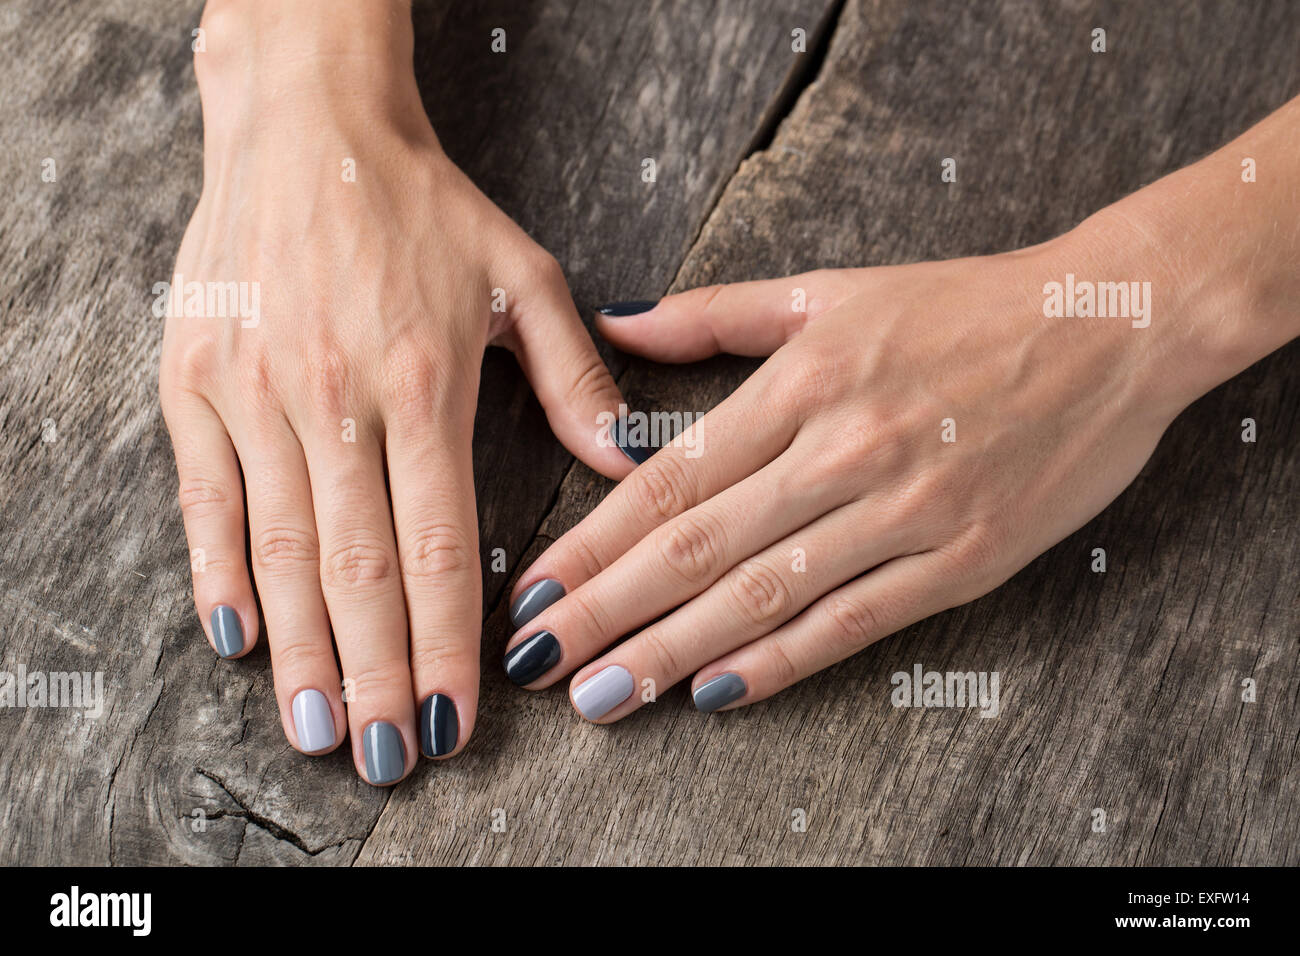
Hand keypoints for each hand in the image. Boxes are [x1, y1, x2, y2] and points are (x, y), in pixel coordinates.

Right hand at [159, 1, 629, 783]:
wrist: (307, 125)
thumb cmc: (424, 206)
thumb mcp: (524, 276)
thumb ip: (578, 380)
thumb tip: (631, 464)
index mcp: (426, 381)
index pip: (439, 545)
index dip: (448, 643)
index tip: (455, 719)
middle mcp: (337, 397)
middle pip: (358, 569)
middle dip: (377, 675)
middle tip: (387, 760)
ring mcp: (256, 390)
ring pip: (279, 549)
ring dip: (303, 650)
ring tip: (320, 731)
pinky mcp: (195, 379)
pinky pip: (205, 496)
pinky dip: (218, 572)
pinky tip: (240, 639)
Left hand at [502, 207, 1257, 720]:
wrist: (1107, 327)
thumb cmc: (962, 304)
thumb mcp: (831, 288)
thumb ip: (715, 313)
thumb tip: (618, 322)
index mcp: (802, 382)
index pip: (669, 480)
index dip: (592, 543)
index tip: (533, 589)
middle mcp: (842, 450)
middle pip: (697, 548)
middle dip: (605, 613)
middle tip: (535, 662)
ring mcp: (904, 510)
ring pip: (764, 595)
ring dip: (671, 652)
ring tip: (602, 694)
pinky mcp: (962, 559)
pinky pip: (854, 622)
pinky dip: (782, 663)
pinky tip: (716, 693)